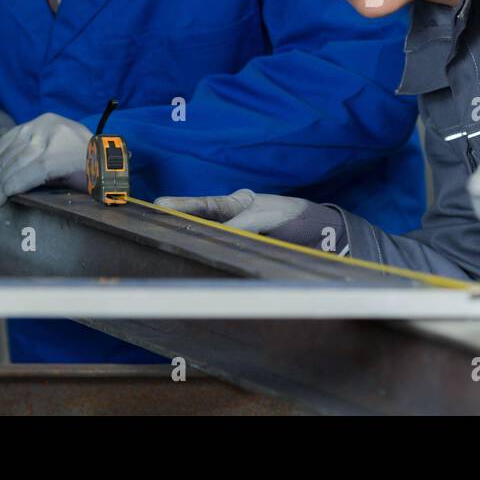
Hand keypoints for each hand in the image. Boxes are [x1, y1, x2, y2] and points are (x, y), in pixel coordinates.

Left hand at [0, 113, 92, 207]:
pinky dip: (15, 184)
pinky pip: (32, 171)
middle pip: (8, 152)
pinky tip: (5, 195)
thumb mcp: (54, 157)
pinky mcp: (62, 154)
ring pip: (16, 162)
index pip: (6, 142)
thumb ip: (29, 161)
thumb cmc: (86, 167)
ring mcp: (55, 137)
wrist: (119, 166)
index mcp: (43, 123)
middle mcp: (46, 124)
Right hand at [155, 189, 346, 250]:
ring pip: (209, 247)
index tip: (156, 208)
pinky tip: (201, 276)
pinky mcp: (245, 262)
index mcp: (235, 204)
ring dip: (195, 251)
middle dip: (177, 229)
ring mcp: (236, 242)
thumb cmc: (295, 217)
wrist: (325, 236)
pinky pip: (225, 264)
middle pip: (198, 226)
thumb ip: (242, 226)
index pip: (201, 204)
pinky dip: (213, 268)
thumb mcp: (268, 216)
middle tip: (154, 233)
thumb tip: (217, 238)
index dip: (179, 206)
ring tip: (171, 254)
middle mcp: (231, 223)